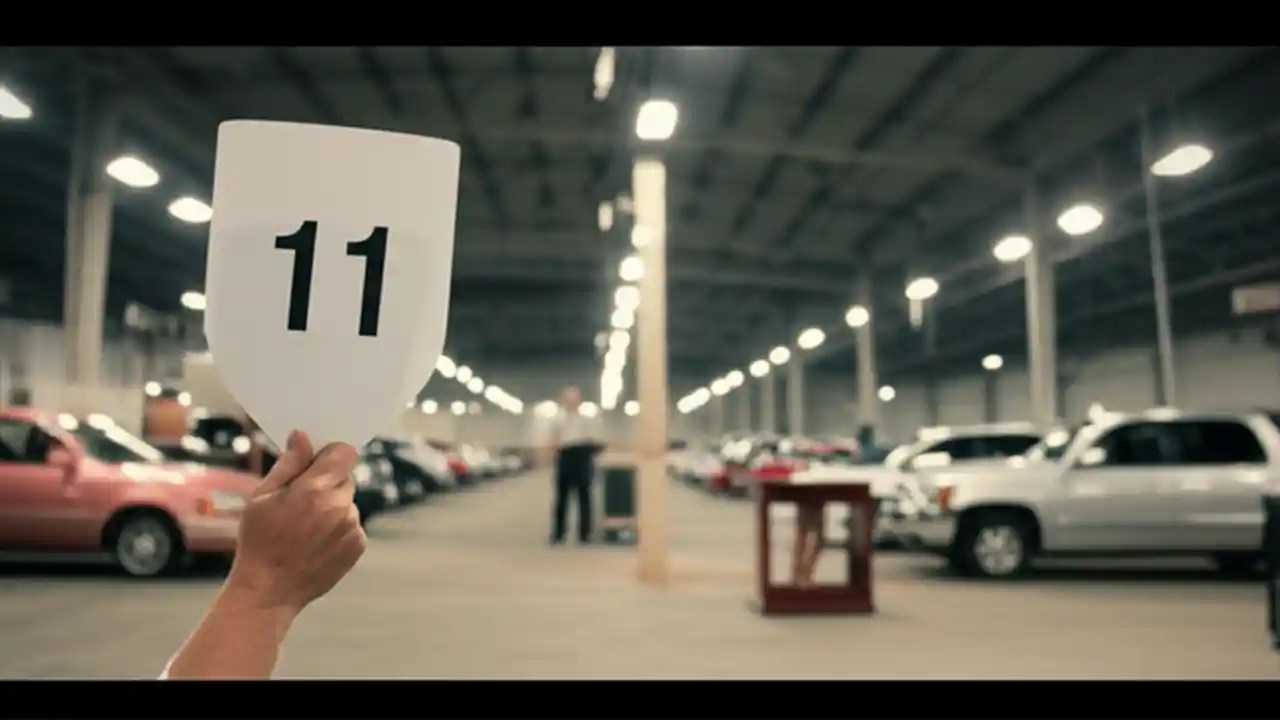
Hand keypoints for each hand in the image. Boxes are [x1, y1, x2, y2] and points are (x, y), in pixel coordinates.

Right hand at [224, 430, 366, 617]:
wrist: (268, 590)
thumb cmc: (259, 541)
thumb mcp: (262, 497)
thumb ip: (288, 464)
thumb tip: (303, 437)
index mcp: (315, 490)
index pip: (344, 453)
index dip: (330, 455)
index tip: (315, 465)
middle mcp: (340, 507)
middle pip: (345, 478)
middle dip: (326, 484)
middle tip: (300, 503)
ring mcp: (352, 527)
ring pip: (348, 502)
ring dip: (333, 508)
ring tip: (304, 529)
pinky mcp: (358, 545)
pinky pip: (352, 524)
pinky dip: (338, 528)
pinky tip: (315, 543)